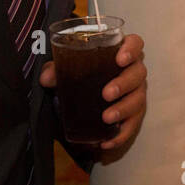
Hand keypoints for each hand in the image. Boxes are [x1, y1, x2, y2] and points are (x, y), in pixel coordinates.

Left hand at [40, 33, 147, 150]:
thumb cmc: (85, 75)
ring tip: (107, 118)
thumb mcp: (68, 69)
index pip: (135, 43)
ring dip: (124, 109)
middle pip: (138, 73)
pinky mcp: (134, 114)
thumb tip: (47, 78)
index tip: (120, 59)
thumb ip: (56, 70)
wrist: (87, 97)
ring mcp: (136, 93)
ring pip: (138, 99)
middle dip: (124, 84)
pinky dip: (122, 134)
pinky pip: (133, 124)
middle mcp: (133, 71)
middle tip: (106, 94)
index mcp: (121, 53)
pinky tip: (108, 141)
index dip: (131, 49)